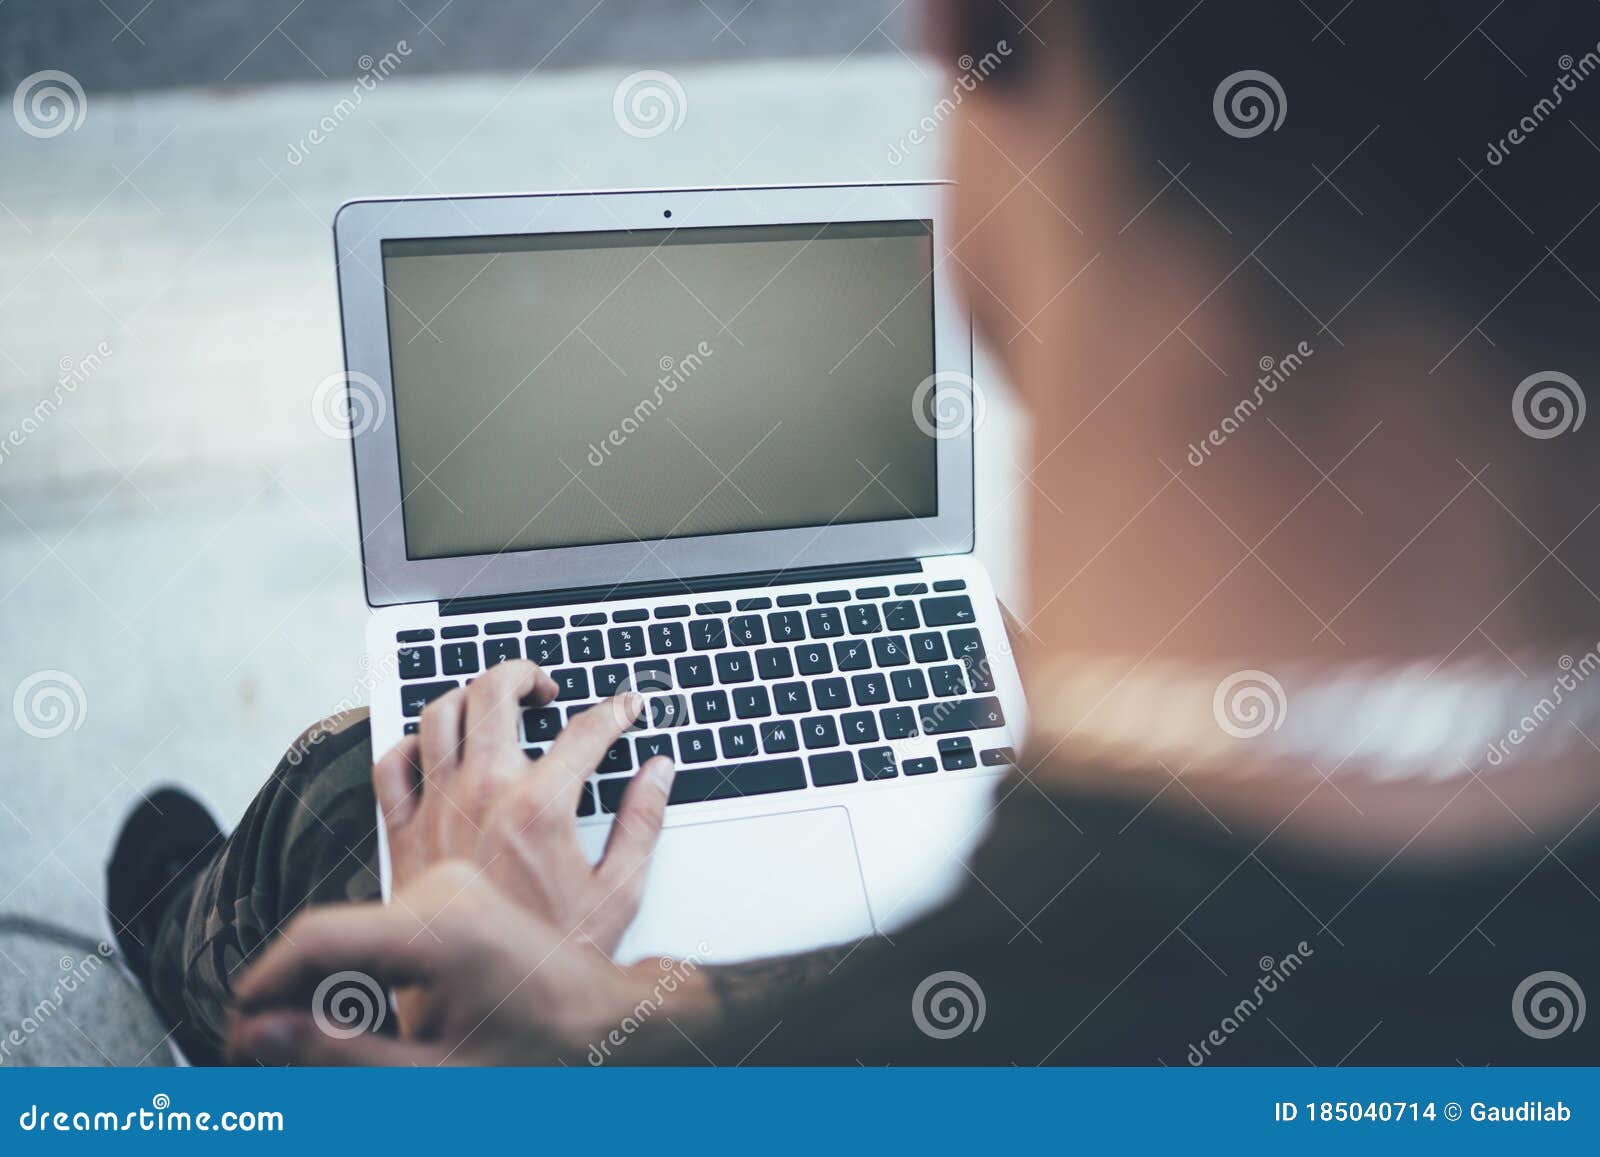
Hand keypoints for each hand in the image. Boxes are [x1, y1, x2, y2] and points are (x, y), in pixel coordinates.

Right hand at [227, 862, 707, 1064]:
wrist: (607, 1020)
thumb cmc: (546, 1048)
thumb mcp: (439, 1074)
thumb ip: (343, 1056)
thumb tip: (261, 1039)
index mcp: (438, 926)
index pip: (315, 938)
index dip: (262, 988)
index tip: (237, 1035)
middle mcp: (442, 889)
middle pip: (329, 932)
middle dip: (289, 995)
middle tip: (266, 1056)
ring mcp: (450, 883)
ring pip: (351, 927)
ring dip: (323, 982)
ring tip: (312, 1042)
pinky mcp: (453, 893)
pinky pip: (381, 922)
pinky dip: (357, 966)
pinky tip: (357, 1014)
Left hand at [373, 659, 673, 955]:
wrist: (480, 1011)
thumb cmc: (547, 960)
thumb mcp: (617, 893)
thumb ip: (644, 823)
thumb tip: (659, 774)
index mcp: (540, 808)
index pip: (586, 731)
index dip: (615, 710)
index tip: (625, 708)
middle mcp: (483, 796)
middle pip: (495, 692)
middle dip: (527, 673)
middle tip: (547, 688)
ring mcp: (437, 810)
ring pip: (439, 713)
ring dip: (470, 695)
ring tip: (494, 703)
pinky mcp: (404, 833)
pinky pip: (392, 764)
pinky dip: (411, 743)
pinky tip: (433, 748)